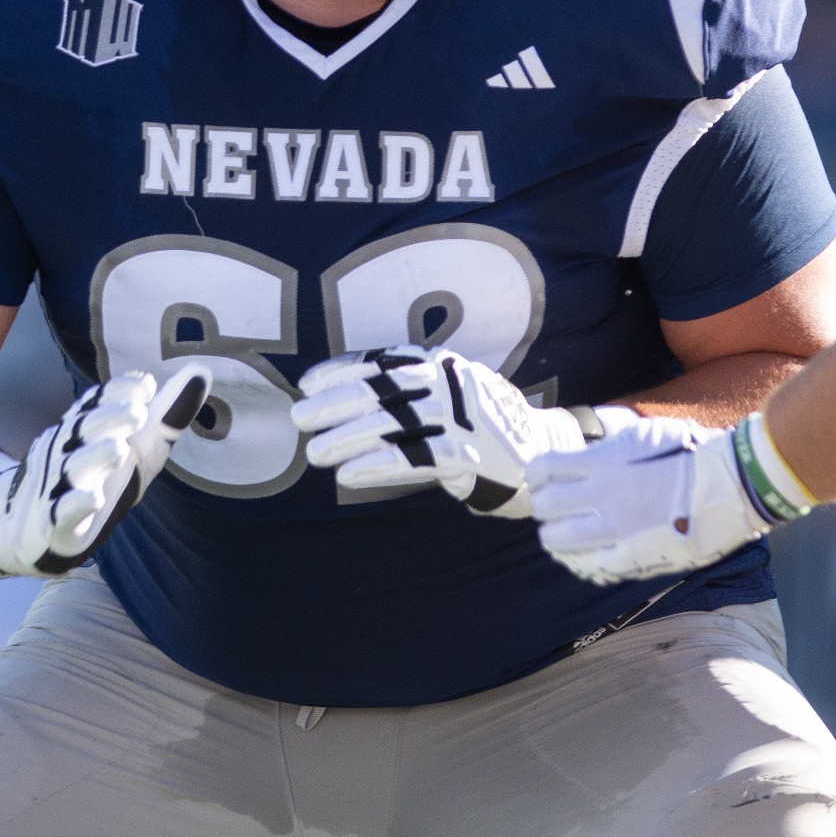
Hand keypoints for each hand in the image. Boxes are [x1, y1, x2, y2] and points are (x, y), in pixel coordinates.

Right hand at [0, 363, 211, 578]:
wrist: (31, 525)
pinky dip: (75, 505)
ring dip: (95, 457)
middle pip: (86, 428)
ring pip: (74, 467)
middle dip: (111, 417)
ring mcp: (57, 484)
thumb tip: (201, 371)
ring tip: (120, 449)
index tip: (146, 383)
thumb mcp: (137, 444)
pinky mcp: (53, 521)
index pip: (100, 401)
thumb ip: (167, 412)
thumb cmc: (97, 475)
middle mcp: (67, 448)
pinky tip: (94, 499)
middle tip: (139, 412)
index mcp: (86, 426)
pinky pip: (61, 511)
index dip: (120, 392)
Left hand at [292, 345, 582, 515]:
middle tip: (299, 418)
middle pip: (380, 392)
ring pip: (391, 426)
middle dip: (334, 404)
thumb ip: (407, 388)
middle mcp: (448, 385)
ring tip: (315, 453)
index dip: (342, 370)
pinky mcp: (466, 455)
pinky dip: (376, 466)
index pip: (382, 362)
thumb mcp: (447, 389)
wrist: (537, 451)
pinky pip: (413, 459)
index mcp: (439, 364)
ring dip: (347, 439)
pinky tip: (349, 475)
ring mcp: (459, 419)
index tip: (307, 382)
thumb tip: (344, 395)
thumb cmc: (476, 421)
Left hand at [527, 416, 773, 584]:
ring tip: (561, 535)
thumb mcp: (642, 435)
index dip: (536, 475)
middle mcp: (603, 496)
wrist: (730, 485)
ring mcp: (617, 531)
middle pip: (544, 507)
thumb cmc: (690, 454)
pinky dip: (579, 562)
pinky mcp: (633, 558)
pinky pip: (589, 567)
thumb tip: (578, 457)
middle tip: (551, 509)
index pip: (543, 468)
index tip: (543, 478)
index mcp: (603, 462)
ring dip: (554, 537)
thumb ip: (606, 448)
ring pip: (558, 541)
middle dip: (543, 507)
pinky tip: (582, 557)